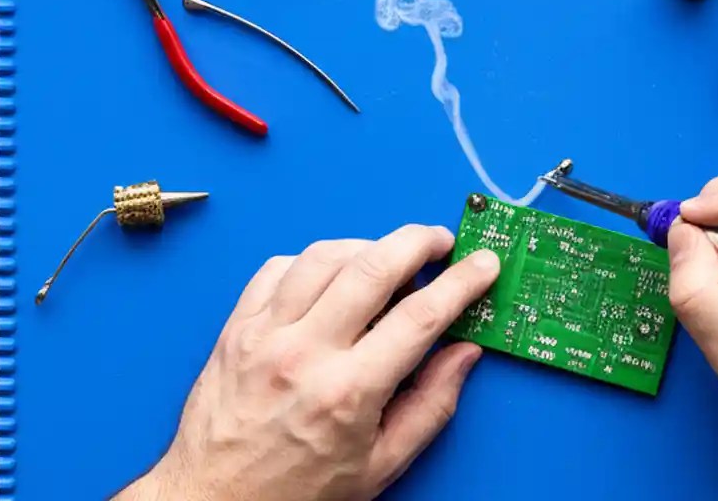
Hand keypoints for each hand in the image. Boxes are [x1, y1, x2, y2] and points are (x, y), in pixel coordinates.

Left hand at [115, 225, 499, 500]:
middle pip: (373, 267)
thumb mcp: (380, 465)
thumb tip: (464, 353)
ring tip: (389, 257)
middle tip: (440, 241)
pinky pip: (276, 268)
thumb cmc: (295, 492)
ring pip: (324, 257)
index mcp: (348, 392)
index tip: (482, 264)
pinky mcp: (236, 329)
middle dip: (418, 242)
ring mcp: (264, 336)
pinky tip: (332, 274)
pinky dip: (312, 260)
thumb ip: (431, 406)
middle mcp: (305, 354)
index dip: (460, 282)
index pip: (419, 317)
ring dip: (367, 245)